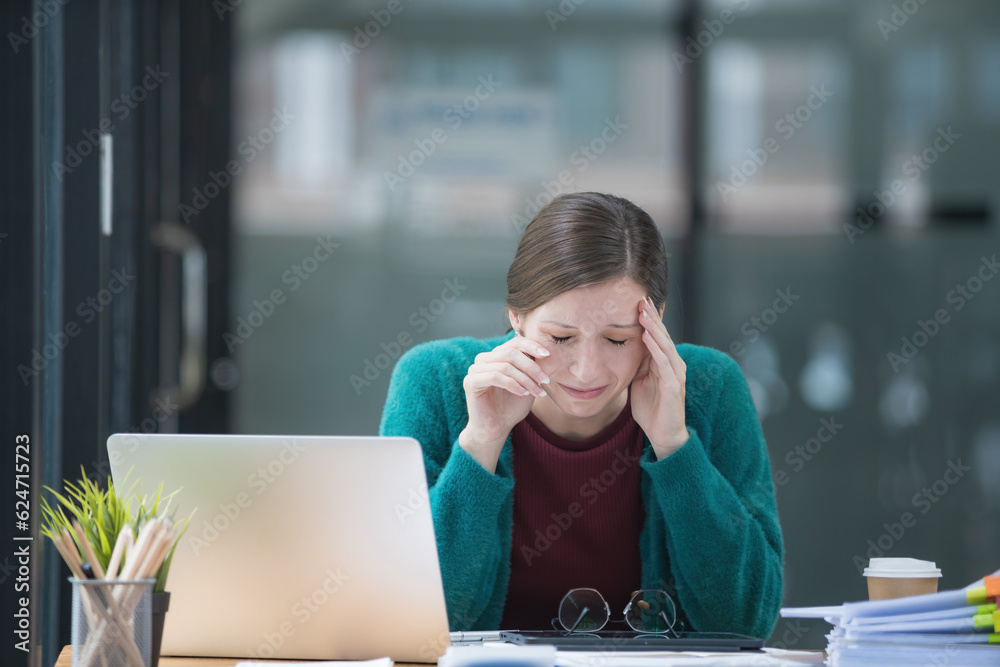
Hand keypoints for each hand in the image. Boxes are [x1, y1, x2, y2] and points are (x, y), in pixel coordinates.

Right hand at [459, 334, 550, 472]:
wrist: (496, 429)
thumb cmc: (511, 407)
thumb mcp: (528, 384)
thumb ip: (533, 368)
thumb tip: (548, 353)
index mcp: (496, 356)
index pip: (514, 342)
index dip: (532, 346)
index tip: (548, 355)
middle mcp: (484, 359)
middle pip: (511, 353)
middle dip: (532, 366)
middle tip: (546, 380)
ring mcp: (475, 369)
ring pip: (505, 365)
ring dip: (525, 379)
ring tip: (537, 391)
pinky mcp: (471, 382)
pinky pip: (496, 376)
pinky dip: (513, 384)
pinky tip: (523, 393)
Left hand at [631, 296, 689, 459]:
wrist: (662, 434)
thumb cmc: (651, 408)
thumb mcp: (638, 381)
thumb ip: (636, 364)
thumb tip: (623, 347)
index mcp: (664, 362)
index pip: (657, 335)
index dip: (648, 319)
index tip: (638, 301)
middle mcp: (673, 364)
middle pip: (662, 335)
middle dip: (651, 317)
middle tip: (642, 298)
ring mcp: (675, 374)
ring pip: (664, 345)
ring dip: (653, 328)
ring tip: (643, 312)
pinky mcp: (674, 386)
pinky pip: (664, 363)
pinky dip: (656, 349)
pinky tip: (647, 338)